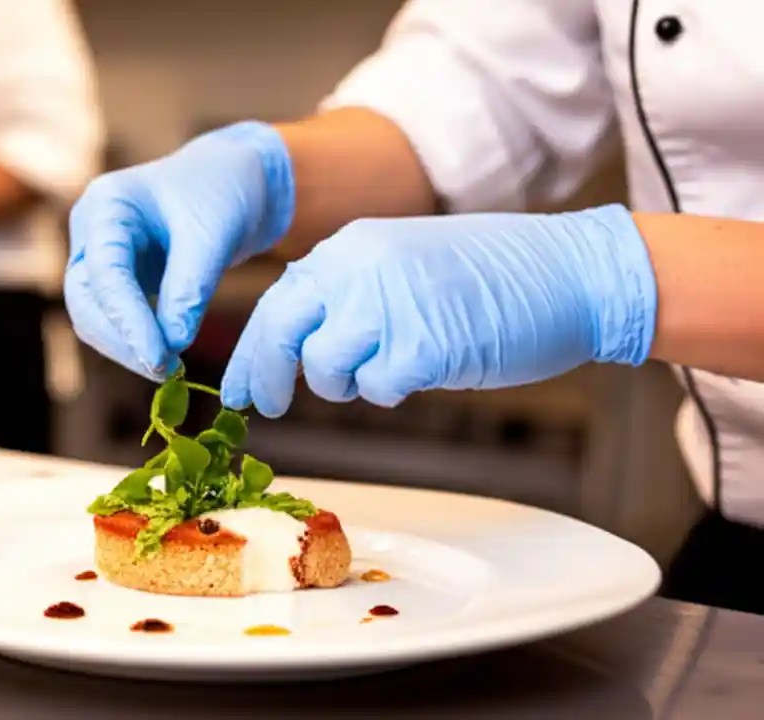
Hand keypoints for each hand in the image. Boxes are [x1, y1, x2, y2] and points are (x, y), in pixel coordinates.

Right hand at [65, 122, 294, 379]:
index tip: (158, 358)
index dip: (127, 321)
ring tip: (171, 369)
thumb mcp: (213, 236)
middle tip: (165, 371)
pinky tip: (168, 356)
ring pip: (93, 316)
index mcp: (107, 205)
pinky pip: (114, 320)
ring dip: (126, 348)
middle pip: (86, 300)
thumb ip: (190, 288)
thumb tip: (173, 344)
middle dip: (121, 341)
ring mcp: (98, 256)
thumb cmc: (223, 193)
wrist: (234, 181)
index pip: (104, 272)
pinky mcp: (116, 280)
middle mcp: (91, 231)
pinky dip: (137, 341)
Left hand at [222, 204, 657, 415]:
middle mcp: (359, 268)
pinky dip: (394, 391)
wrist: (573, 271)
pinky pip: (378, 389)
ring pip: (325, 368)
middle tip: (267, 408)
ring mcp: (388, 304)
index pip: (277, 302)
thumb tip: (298, 343)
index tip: (241, 389)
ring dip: (348, 384)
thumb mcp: (404, 264)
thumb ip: (349, 292)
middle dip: (266, 377)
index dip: (253, 352)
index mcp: (351, 246)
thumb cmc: (494, 276)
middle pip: (281, 332)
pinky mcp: (423, 345)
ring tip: (391, 368)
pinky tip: (425, 369)